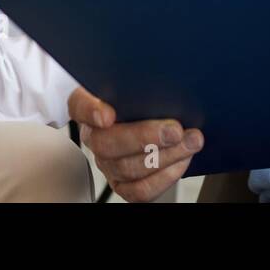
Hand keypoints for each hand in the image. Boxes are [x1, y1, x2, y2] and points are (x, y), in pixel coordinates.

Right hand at [68, 87, 203, 202]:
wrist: (151, 116)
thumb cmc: (142, 96)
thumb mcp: (138, 80)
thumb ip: (141, 79)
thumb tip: (166, 78)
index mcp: (92, 104)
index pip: (79, 105)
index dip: (90, 111)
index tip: (107, 114)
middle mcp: (95, 136)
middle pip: (106, 143)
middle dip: (145, 138)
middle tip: (175, 130)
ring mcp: (107, 163)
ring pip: (127, 168)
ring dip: (166, 156)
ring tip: (190, 142)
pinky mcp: (123, 184)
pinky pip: (139, 190)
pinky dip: (164, 177)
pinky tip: (182, 160)